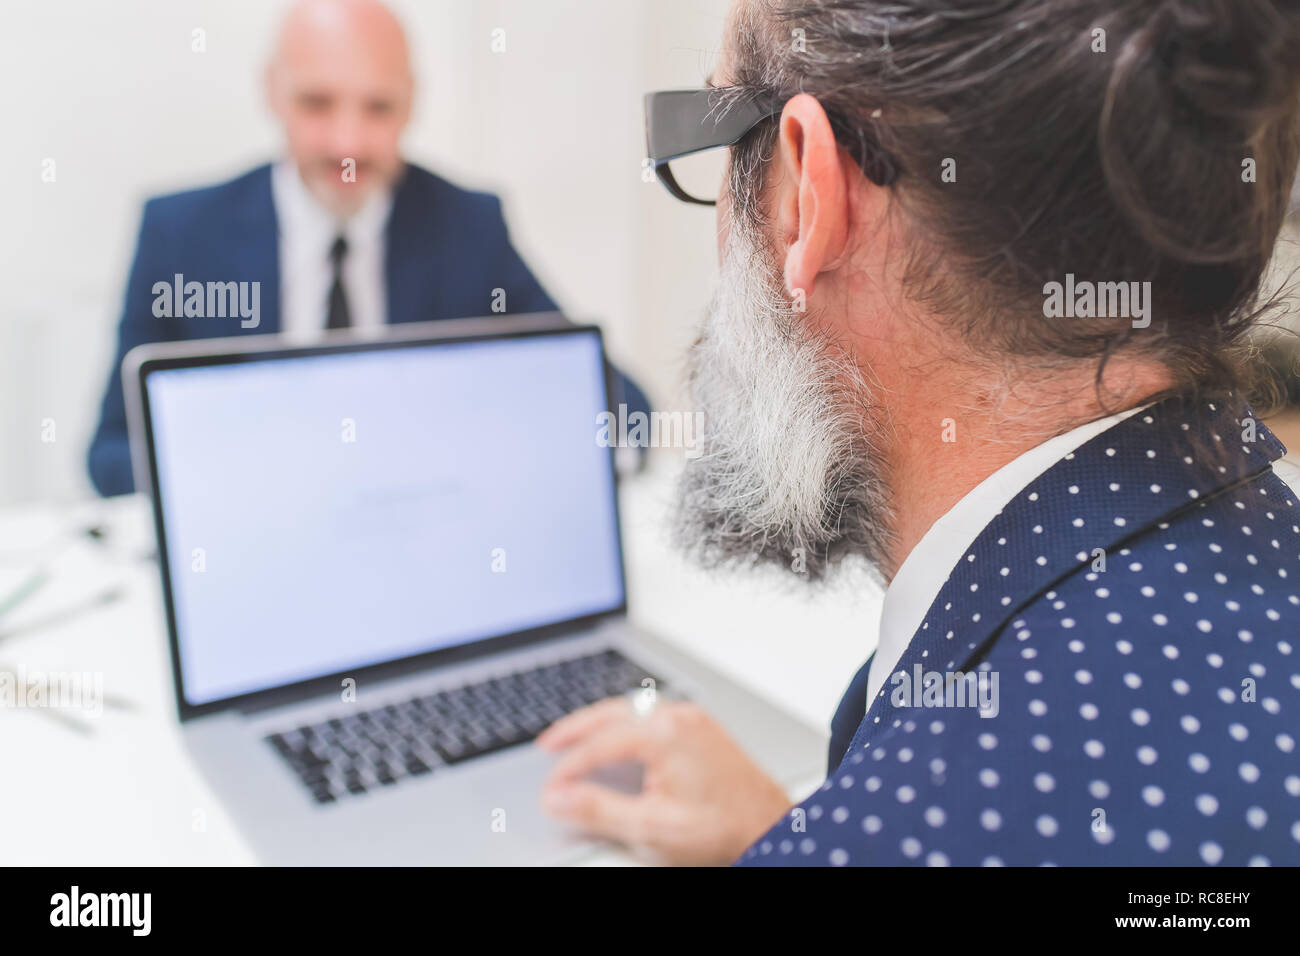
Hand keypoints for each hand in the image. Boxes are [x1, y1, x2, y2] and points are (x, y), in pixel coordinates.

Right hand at [535, 697, 791, 864]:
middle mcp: (678, 717)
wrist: (770, 828)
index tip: (552, 790)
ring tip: (575, 738)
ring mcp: (693, 719)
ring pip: (632, 708)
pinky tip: (618, 736)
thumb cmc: (721, 829)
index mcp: (663, 734)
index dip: (569, 769)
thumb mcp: (650, 827)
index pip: (599, 745)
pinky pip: (653, 713)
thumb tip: (559, 798)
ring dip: (600, 721)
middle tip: (548, 745)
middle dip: (576, 728)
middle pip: (611, 713)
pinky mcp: (702, 728)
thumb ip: (598, 810)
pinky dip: (626, 722)